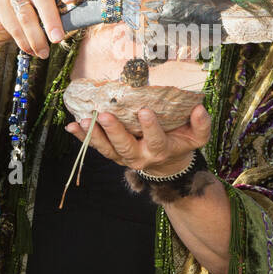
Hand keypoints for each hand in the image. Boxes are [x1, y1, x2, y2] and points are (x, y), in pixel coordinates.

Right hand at [0, 0, 76, 58]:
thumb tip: (79, 24)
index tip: (71, 1)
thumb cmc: (36, 11)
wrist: (1, 14)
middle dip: (51, 21)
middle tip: (58, 39)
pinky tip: (32, 50)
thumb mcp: (50, 5)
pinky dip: (24, 41)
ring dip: (36, 37)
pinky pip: (14, 25)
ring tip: (44, 53)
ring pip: (26, 16)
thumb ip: (62, 10)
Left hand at [65, 104, 209, 175]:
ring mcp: (122, 157)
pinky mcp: (111, 154)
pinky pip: (95, 147)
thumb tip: (200, 108)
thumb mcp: (196, 138)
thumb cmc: (180, 143)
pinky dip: (82, 137)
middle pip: (125, 146)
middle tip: (105, 115)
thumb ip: (201, 125)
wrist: (167, 165)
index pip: (155, 140)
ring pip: (106, 149)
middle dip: (114, 131)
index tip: (144, 111)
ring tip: (83, 120)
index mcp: (160, 150)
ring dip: (94, 135)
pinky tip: (72, 126)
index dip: (150, 127)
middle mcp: (139, 156)